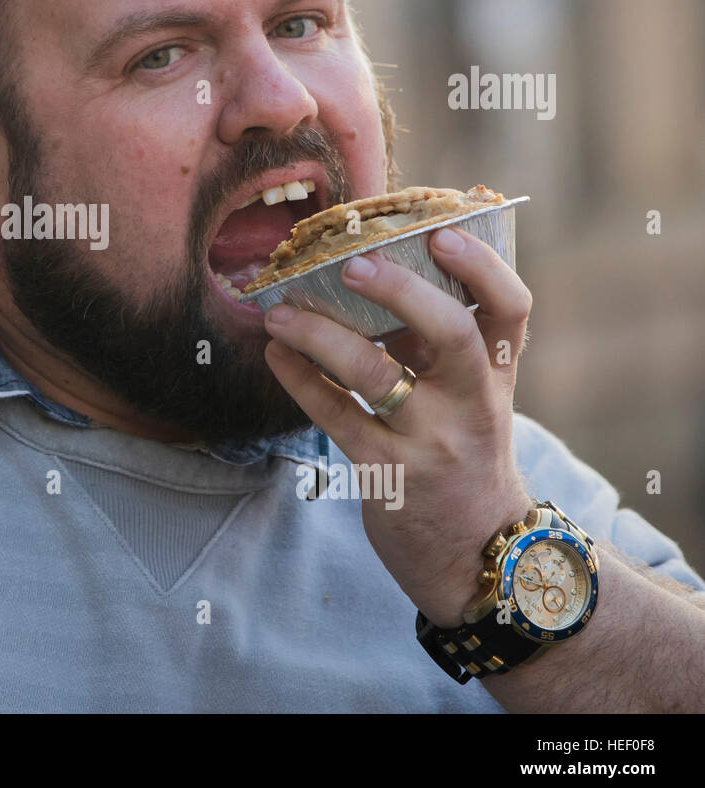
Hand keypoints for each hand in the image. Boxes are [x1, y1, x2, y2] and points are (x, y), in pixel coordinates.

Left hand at [263, 226, 534, 626]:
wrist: (477, 558)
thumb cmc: (461, 459)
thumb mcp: (470, 401)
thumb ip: (436, 347)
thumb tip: (371, 275)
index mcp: (496, 377)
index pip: (511, 310)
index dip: (482, 266)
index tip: (443, 230)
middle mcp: (472, 405)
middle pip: (455, 333)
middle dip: (402, 291)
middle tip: (351, 264)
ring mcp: (432, 442)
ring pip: (376, 375)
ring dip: (320, 335)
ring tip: (278, 312)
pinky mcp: (389, 476)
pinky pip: (335, 417)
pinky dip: (300, 381)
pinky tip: (275, 355)